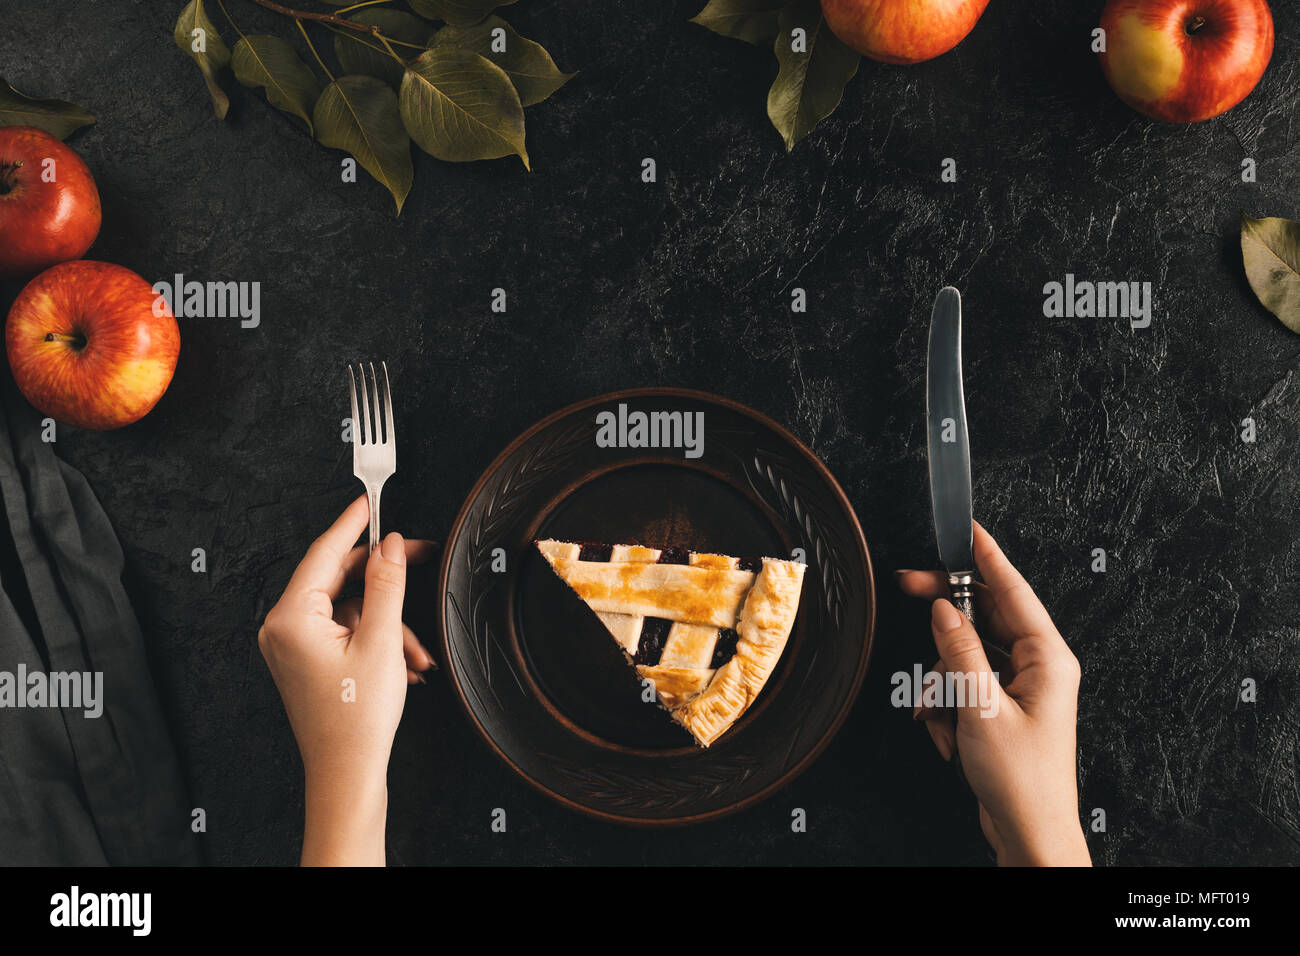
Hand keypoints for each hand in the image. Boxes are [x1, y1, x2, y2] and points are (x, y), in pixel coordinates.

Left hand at [258, 495, 435, 864]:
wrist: (347, 774)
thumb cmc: (355, 719)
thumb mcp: (382, 641)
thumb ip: (387, 585)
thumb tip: (391, 545)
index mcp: (290, 618)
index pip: (324, 553)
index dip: (353, 524)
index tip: (370, 502)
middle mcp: (283, 629)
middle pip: (339, 580)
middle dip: (385, 584)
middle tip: (420, 559)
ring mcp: (293, 647)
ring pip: (350, 611)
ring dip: (389, 626)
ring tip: (415, 653)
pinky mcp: (306, 662)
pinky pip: (345, 633)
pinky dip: (377, 642)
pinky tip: (403, 664)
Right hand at [897, 522, 1090, 866]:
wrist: (1030, 831)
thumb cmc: (1022, 780)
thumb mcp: (981, 708)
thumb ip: (960, 651)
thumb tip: (944, 609)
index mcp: (1047, 658)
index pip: (1014, 589)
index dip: (987, 555)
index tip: (967, 528)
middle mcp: (1038, 666)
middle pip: (984, 615)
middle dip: (945, 621)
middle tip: (909, 585)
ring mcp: (1020, 687)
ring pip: (965, 653)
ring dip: (941, 682)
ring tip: (940, 716)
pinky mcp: (1003, 707)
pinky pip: (963, 683)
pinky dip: (945, 704)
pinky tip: (946, 732)